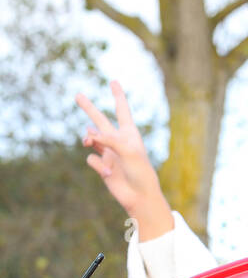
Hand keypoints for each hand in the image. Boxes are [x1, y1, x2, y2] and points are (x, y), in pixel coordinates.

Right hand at [75, 79, 167, 219]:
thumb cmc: (140, 172)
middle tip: (78, 95)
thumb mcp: (128, 151)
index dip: (117, 95)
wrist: (139, 197)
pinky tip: (109, 173)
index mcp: (129, 133)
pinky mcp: (102, 165)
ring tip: (87, 140)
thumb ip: (109, 139)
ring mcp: (108, 153)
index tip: (113, 81)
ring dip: (87, 138)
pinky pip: (92, 159)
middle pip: (100, 120)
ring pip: (90, 138)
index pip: (122, 109)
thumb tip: (89, 135)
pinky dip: (98, 165)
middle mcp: (117, 141)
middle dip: (89, 108)